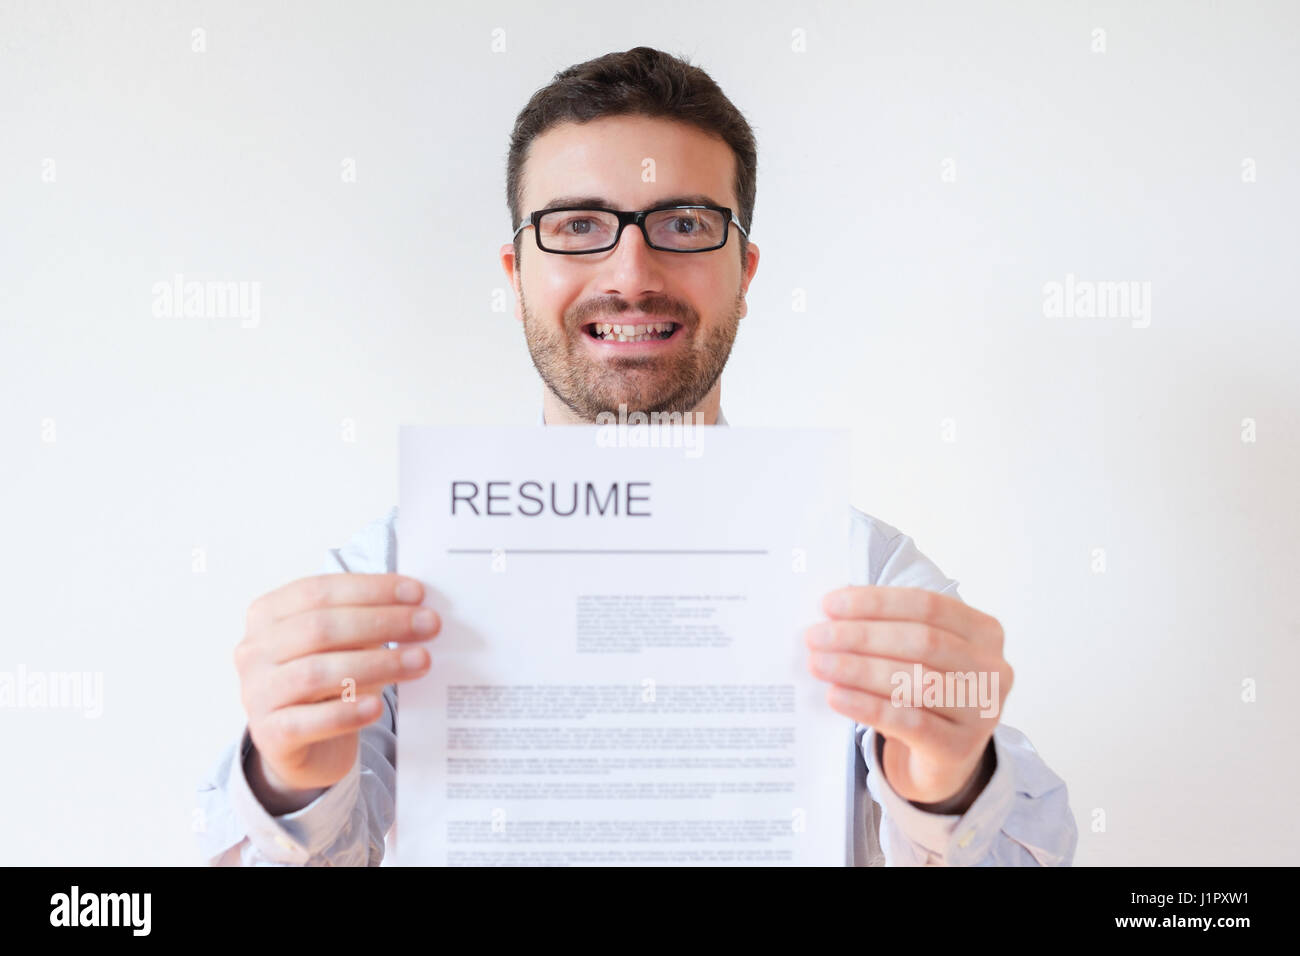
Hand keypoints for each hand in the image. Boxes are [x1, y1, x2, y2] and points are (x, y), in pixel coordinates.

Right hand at [233, 573, 439, 811]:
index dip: (370, 589)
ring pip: (316, 673)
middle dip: (382, 622)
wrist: (302, 745)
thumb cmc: (327, 682)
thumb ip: (366, 622)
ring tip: (421, 661)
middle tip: (429, 625)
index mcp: (268, 615)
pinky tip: (377, 706)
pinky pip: (308, 721)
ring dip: (376, 664)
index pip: (319, 591)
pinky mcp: (269, 735)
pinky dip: (346, 713)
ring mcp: (257, 693)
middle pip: (320, 628)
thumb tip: (417, 609)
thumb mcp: (342, 644)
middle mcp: (254, 650)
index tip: (417, 593)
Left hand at [804, 586, 1011, 806]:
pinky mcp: (960, 748)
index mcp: (985, 632)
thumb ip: (890, 630)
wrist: (945, 761)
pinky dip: (867, 706)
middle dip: (861, 636)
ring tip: (819, 664)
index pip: (927, 605)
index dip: (876, 602)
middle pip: (921, 641)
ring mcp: (982, 711)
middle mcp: (992, 669)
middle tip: (816, 637)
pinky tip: (836, 696)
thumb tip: (833, 614)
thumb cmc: (926, 696)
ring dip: (859, 669)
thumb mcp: (920, 656)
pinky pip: (908, 721)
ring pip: (915, 681)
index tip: (829, 605)